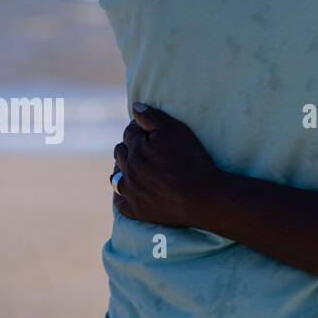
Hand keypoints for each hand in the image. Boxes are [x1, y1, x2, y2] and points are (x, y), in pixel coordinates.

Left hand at [112, 104, 222, 227]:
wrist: (201, 196)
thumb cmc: (191, 160)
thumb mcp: (176, 131)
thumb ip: (153, 117)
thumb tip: (135, 107)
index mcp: (136, 149)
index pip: (130, 132)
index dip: (139, 129)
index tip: (150, 131)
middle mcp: (128, 170)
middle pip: (120, 153)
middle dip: (129, 147)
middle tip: (144, 147)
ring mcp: (130, 192)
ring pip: (116, 177)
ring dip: (121, 169)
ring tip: (134, 168)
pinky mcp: (135, 210)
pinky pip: (120, 202)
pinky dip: (123, 195)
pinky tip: (132, 191)